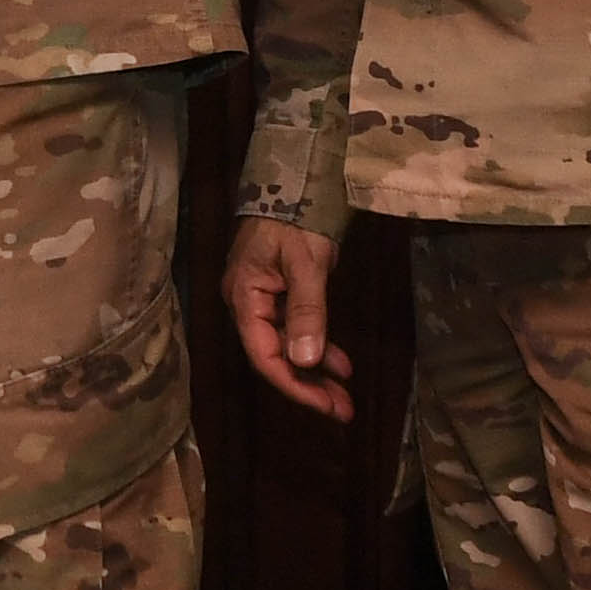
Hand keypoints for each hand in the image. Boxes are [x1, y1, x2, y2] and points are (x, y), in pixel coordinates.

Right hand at [224, 217, 353, 422]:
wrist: (294, 179)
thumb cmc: (295, 219)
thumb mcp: (306, 264)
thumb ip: (307, 312)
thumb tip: (304, 360)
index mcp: (245, 297)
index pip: (264, 355)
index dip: (294, 384)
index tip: (326, 405)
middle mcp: (248, 302)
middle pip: (274, 355)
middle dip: (308, 384)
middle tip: (343, 410)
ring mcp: (263, 297)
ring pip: (287, 344)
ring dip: (315, 369)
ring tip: (345, 394)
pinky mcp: (279, 290)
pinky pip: (295, 327)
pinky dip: (317, 345)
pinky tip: (340, 363)